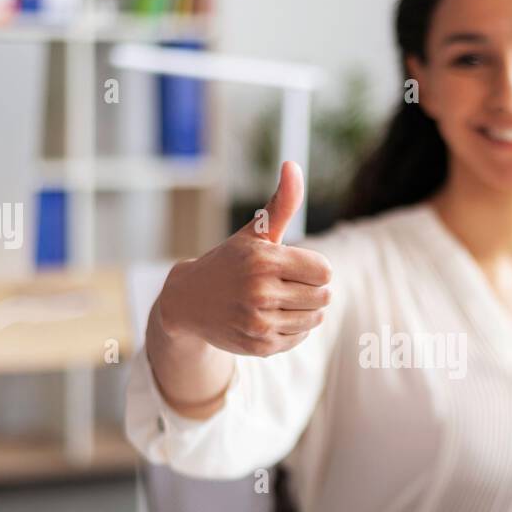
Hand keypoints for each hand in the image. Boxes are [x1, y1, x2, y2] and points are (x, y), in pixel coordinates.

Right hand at [154, 161, 331, 357]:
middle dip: (311, 290)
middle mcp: (261, 293)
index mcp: (264, 261)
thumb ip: (282, 203)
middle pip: (323, 296)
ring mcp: (259, 322)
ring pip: (314, 319)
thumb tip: (293, 164)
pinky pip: (299, 338)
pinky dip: (292, 329)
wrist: (187, 302)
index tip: (296, 267)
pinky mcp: (259, 346)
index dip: (315, 269)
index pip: (324, 271)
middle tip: (287, 286)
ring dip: (304, 311)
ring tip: (279, 302)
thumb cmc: (230, 262)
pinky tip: (270, 318)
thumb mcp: (255, 233)